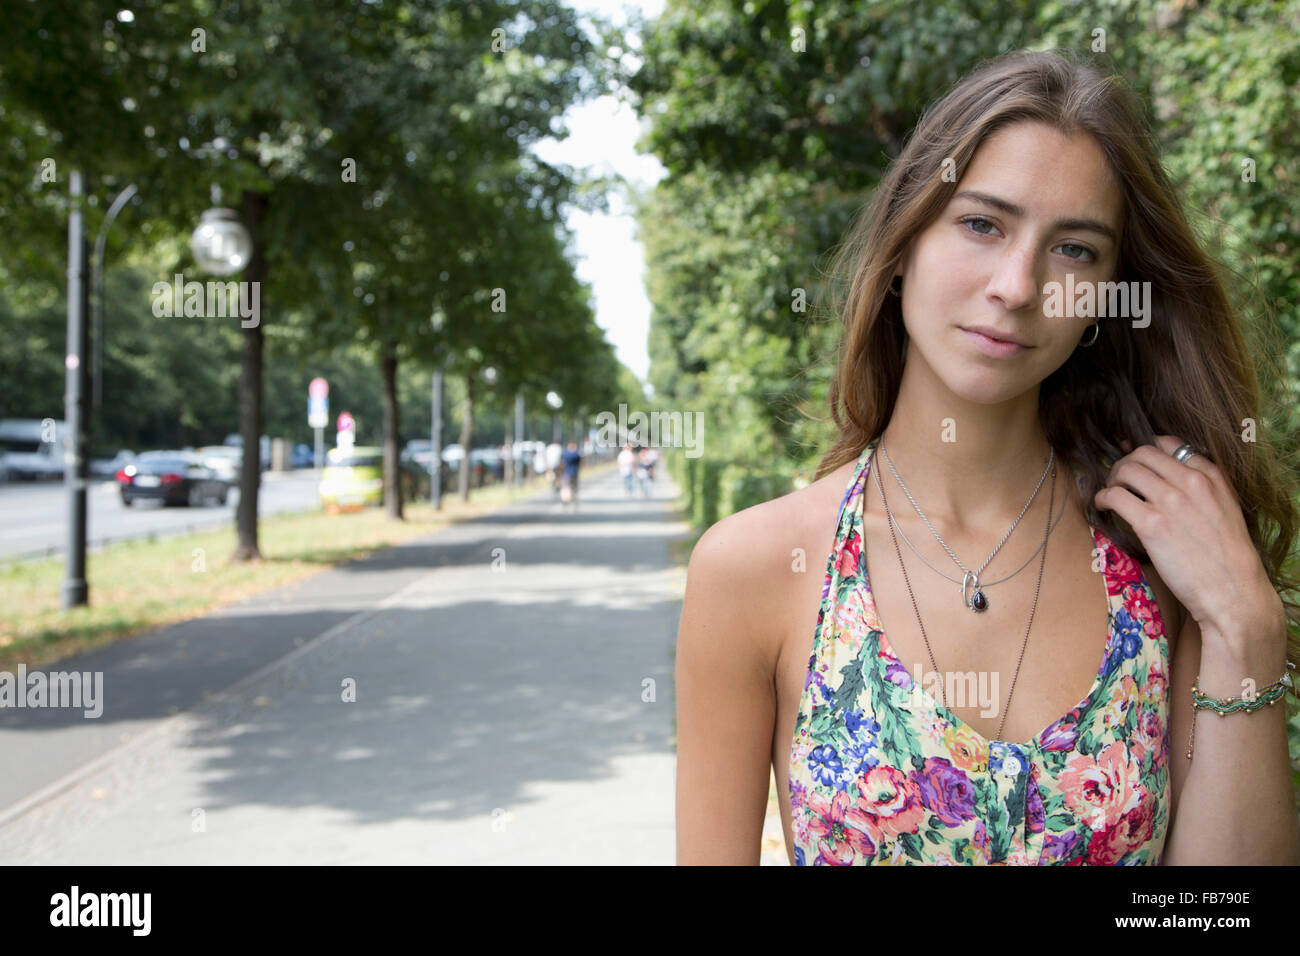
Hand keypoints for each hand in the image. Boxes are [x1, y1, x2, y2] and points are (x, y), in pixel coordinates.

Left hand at [1093, 435, 1277, 643]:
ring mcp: (1170, 501)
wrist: (1232, 590)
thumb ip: (1203, 488)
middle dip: (1125, 462)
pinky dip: (1102, 498)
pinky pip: (1115, 496)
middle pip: (1142, 453)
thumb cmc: (1227, 556)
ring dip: (1112, 479)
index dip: (1146, 448)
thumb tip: (1168, 475)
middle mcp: (1191, 482)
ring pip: (1126, 470)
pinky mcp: (1151, 524)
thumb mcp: (1226, 508)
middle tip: (1118, 478)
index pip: (1170, 444)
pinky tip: (1103, 507)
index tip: (1135, 458)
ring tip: (1110, 493)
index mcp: (1212, 476)